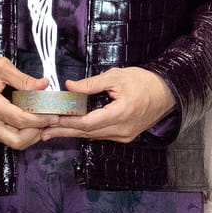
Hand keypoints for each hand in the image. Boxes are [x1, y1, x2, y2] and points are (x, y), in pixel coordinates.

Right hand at [0, 56, 53, 147]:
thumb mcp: (0, 67)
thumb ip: (23, 79)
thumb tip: (44, 85)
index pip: (22, 120)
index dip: (42, 119)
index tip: (55, 114)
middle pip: (18, 141)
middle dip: (37, 133)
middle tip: (49, 120)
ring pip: (13, 143)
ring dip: (30, 135)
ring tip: (42, 120)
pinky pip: (7, 138)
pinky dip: (21, 133)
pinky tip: (30, 121)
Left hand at [44, 67, 175, 142]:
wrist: (167, 92)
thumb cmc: (145, 82)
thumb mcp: (116, 77)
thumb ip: (91, 84)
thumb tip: (69, 87)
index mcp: (121, 113)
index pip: (88, 122)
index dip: (67, 121)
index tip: (51, 118)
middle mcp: (122, 129)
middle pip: (87, 132)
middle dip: (64, 131)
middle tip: (43, 131)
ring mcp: (124, 135)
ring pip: (93, 136)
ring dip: (72, 133)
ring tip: (52, 132)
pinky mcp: (125, 135)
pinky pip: (101, 135)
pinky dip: (85, 131)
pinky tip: (72, 130)